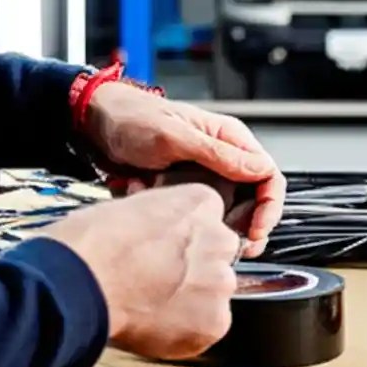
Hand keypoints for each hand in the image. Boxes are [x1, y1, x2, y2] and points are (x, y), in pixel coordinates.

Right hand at [45, 184, 239, 359]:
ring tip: (151, 306)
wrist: (84, 280)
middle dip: (194, 270)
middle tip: (158, 282)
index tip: (166, 252)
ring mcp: (219, 282)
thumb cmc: (94, 241)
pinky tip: (155, 324)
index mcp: (200, 203)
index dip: (183, 240)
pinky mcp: (215, 321)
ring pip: (214, 294)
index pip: (208, 220)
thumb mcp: (131, 208)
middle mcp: (218, 239)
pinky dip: (185, 332)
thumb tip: (155, 233)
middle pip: (217, 257)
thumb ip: (159, 222)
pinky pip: (207, 328)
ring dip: (192, 302)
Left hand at [83, 83, 284, 254]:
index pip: (268, 176)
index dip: (268, 207)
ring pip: (229, 210)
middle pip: (254, 199)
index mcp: (229, 138)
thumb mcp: (174, 137)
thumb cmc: (133, 118)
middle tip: (238, 247)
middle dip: (248, 226)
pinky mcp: (186, 188)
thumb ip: (218, 154)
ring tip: (205, 235)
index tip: (256, 230)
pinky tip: (174, 219)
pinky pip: (201, 212)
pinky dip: (192, 221)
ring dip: (219, 226)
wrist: (97, 124)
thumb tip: (260, 170)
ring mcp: (205, 174)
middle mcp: (223, 157)